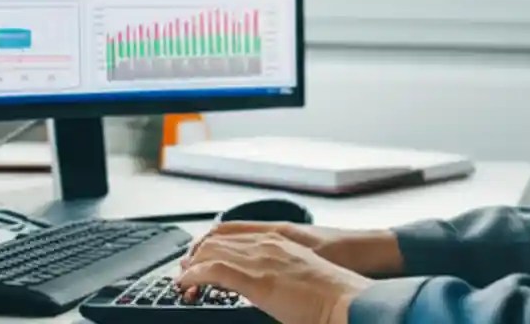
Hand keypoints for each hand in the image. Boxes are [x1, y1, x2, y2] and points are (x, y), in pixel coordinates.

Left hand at [177, 229, 374, 323]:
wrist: (346, 299)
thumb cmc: (331, 291)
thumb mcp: (300, 268)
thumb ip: (280, 267)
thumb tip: (268, 282)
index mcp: (276, 238)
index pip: (229, 230)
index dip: (208, 242)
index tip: (197, 256)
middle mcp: (265, 243)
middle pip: (215, 240)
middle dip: (195, 255)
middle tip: (185, 271)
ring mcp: (260, 259)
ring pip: (210, 252)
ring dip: (191, 266)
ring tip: (183, 280)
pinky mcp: (256, 281)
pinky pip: (213, 271)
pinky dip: (194, 276)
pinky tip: (186, 284)